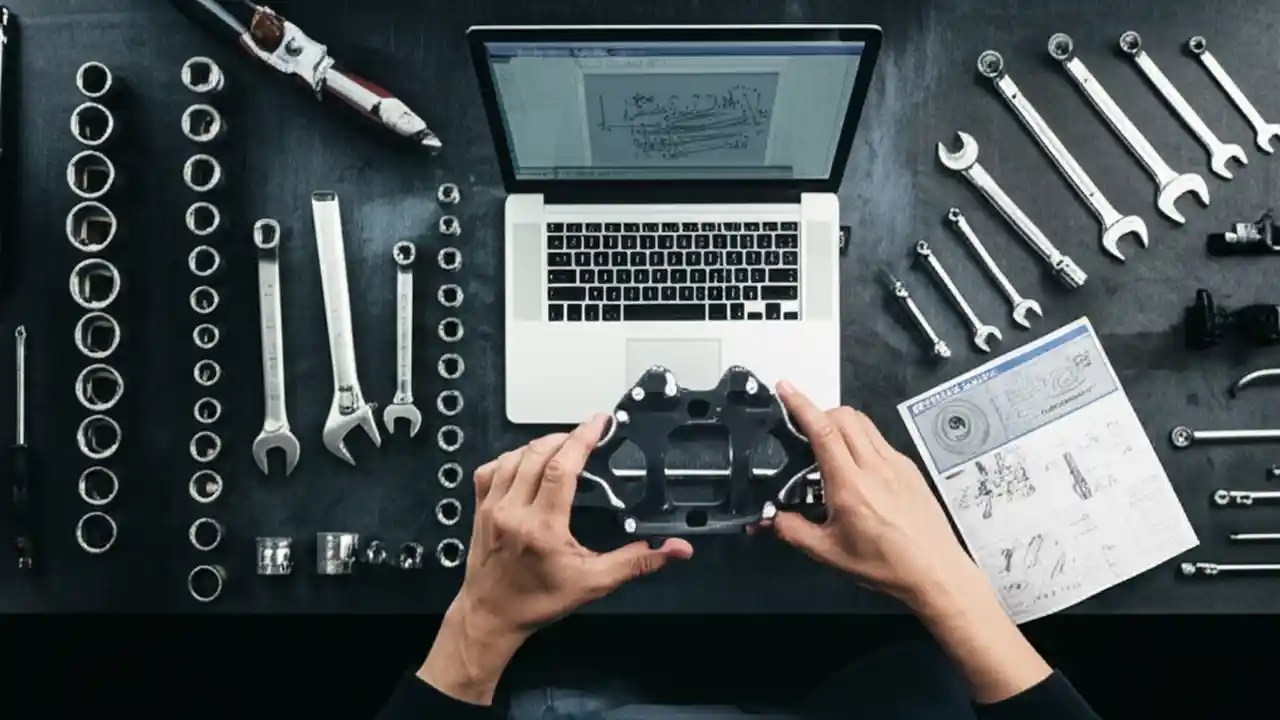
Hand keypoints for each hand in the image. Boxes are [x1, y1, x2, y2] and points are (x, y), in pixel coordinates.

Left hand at [418, 415, 693, 704]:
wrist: (492, 616)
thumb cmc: (537, 601)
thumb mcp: (593, 583)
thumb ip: (636, 562)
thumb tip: (674, 549)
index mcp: (542, 527)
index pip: (560, 467)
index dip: (582, 438)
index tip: (598, 423)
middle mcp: (513, 511)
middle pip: (537, 454)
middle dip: (565, 437)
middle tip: (587, 435)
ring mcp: (492, 507)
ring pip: (513, 456)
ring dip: (540, 445)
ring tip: (561, 446)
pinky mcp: (480, 508)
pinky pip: (491, 468)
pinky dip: (511, 458)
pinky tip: (525, 462)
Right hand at [769, 381, 977, 609]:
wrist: (935, 571)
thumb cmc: (885, 564)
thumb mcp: (829, 553)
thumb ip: (793, 530)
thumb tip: (770, 517)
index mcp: (851, 485)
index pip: (823, 432)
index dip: (802, 405)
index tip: (786, 388)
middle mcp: (875, 466)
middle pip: (843, 416)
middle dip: (819, 413)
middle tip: (803, 431)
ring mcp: (896, 464)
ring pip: (863, 423)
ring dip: (840, 423)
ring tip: (828, 447)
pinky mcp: (908, 468)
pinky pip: (879, 440)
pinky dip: (860, 440)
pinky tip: (856, 468)